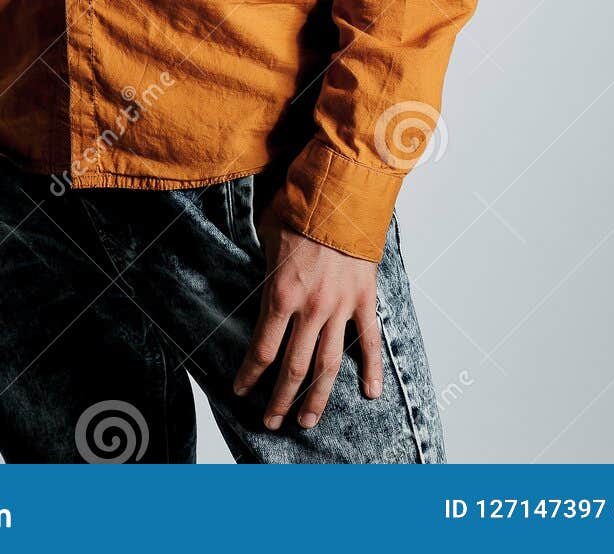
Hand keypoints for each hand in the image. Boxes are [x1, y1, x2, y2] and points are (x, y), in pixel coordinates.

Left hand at [232, 199, 382, 429]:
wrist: (342, 192)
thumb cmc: (300, 207)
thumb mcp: (267, 234)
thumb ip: (264, 265)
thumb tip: (256, 274)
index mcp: (280, 295)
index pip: (262, 349)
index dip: (250, 375)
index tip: (241, 391)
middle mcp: (310, 309)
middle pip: (293, 367)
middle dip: (280, 399)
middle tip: (271, 421)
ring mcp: (340, 307)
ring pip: (328, 365)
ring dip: (317, 397)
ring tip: (307, 420)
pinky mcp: (364, 299)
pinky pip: (370, 341)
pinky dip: (371, 369)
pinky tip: (370, 393)